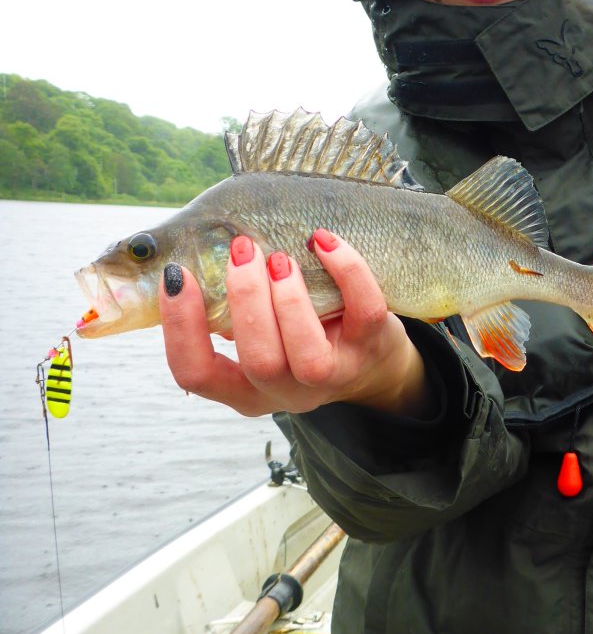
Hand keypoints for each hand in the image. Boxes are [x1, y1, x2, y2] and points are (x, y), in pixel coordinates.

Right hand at [159, 231, 430, 417]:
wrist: (373, 362)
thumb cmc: (303, 337)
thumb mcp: (261, 336)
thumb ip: (230, 313)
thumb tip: (199, 255)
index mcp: (244, 388)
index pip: (196, 374)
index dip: (179, 328)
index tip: (177, 275)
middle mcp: (285, 391)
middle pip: (258, 361)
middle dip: (246, 299)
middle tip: (242, 250)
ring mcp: (333, 375)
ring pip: (307, 353)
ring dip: (289, 299)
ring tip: (280, 258)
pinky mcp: (372, 346)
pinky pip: (364, 310)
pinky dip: (346, 271)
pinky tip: (324, 242)